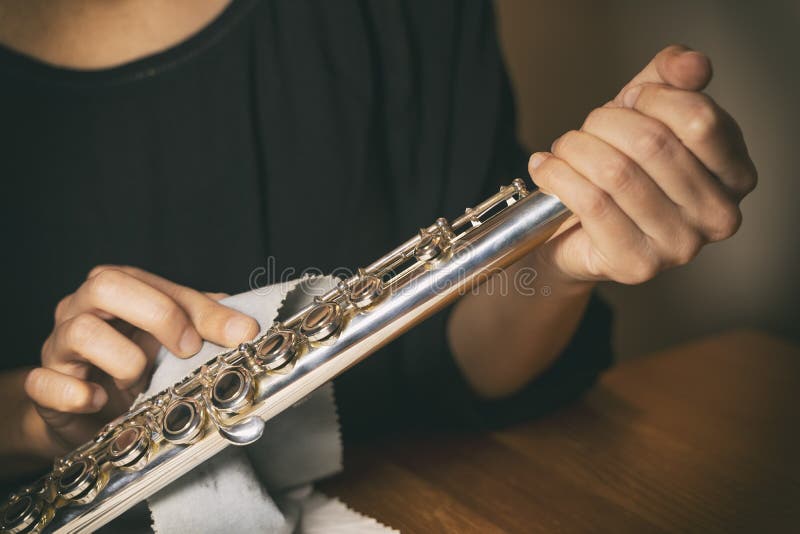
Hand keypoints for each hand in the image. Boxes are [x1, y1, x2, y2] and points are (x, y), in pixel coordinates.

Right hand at [23, 266, 258, 452]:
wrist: (87, 411)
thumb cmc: (133, 361)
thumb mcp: (174, 338)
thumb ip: (205, 324)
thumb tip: (244, 324)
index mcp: (118, 288)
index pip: (155, 284)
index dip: (199, 309)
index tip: (237, 334)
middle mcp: (82, 308)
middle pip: (106, 286)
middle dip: (157, 316)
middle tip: (187, 349)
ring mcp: (58, 346)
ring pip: (80, 333)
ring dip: (125, 362)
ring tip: (141, 384)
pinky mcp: (44, 385)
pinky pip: (46, 383)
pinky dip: (77, 394)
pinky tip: (100, 402)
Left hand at [528, 45, 756, 285]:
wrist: (576, 234)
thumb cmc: (619, 170)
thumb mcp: (645, 113)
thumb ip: (669, 79)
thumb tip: (690, 64)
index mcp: (735, 174)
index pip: (698, 118)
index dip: (650, 97)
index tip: (627, 101)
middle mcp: (717, 216)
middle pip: (652, 143)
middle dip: (605, 122)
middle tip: (587, 127)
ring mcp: (679, 246)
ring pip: (616, 172)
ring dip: (575, 148)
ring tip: (564, 148)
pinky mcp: (635, 265)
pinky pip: (589, 202)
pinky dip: (556, 174)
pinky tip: (545, 166)